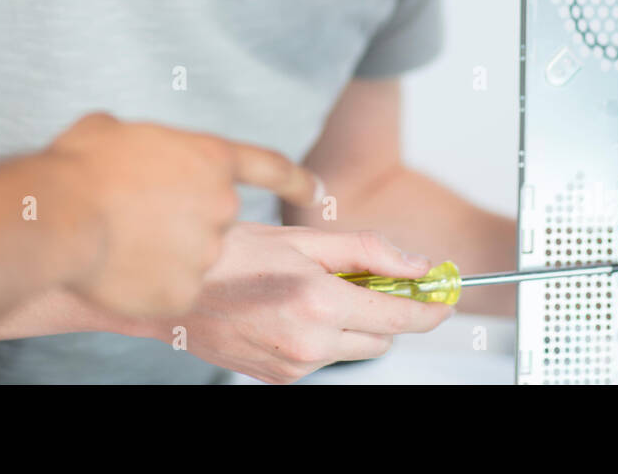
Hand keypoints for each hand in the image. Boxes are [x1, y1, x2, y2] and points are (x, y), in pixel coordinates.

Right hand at [42, 113, 321, 318]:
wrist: (60, 217)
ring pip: (196, 257)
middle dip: (188, 221)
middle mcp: (221, 206)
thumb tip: (132, 147)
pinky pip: (175, 290)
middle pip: (219, 219)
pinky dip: (152, 285)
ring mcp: (207, 253)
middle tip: (142, 218)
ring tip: (123, 243)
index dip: (297, 180)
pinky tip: (123, 271)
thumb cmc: (81, 167)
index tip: (315, 191)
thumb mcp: (115, 131)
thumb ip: (147, 143)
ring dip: (167, 252)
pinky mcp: (185, 293)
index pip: (273, 168)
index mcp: (213, 158)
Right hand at [150, 223, 452, 383]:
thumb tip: (416, 264)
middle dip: (382, 310)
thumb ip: (368, 251)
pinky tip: (291, 310)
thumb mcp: (303, 237)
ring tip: (311, 290)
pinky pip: (322, 359)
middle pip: (382, 339)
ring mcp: (294, 366)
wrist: (172, 293)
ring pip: (352, 350)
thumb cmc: (230, 256)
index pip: (400, 317)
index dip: (430, 308)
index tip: (445, 299)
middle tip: (363, 279)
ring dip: (349, 323)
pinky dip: (320, 337)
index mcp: (319, 301)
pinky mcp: (280, 380)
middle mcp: (310, 342)